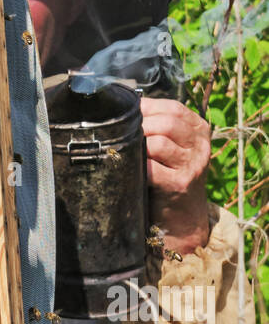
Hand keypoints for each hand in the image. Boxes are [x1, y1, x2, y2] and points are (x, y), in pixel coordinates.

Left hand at [140, 97, 210, 254]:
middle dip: (141, 126)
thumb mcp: (173, 147)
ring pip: (159, 144)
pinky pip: (152, 168)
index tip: (129, 114)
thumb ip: (158, 126)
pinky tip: (129, 167)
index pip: (173, 108)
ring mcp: (192, 166)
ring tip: (126, 151)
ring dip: (137, 145)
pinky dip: (137, 165)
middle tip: (124, 135)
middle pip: (167, 123)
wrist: (183, 218)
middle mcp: (200, 146)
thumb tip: (126, 105)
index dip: (147, 108)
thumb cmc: (169, 175)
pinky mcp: (180, 185)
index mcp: (199, 130)